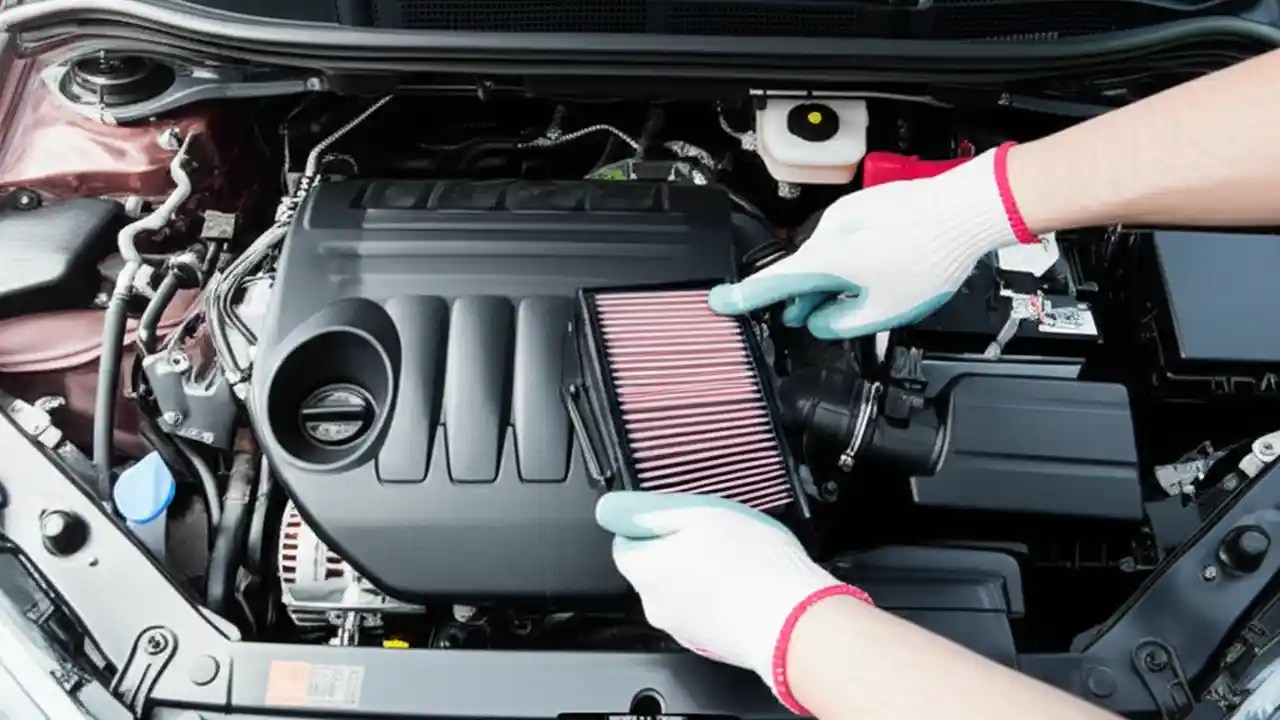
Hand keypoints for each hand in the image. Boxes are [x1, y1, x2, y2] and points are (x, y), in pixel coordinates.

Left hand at [595, 491, 869, 712]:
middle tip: (713, 533)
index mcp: (646, 570)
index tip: (674, 517)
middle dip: (676, 548)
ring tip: (736, 559)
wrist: (791, 622)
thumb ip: (650, 512)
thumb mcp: (700, 514)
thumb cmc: (751, 564)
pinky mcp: (708, 644)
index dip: (647, 525)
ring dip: (698, 573)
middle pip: (652, 567)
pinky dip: (716, 597)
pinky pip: (703, 611)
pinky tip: (744, 584)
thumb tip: (614, 509)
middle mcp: (655, 605)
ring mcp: (682, 629)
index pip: (624, 544)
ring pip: (679, 590)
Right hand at [709, 145, 1035, 338]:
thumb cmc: (930, 257)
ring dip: (832, 279)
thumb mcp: (884, 311)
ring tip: (856, 298)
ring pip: (827, 255)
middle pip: (802, 270)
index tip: (719, 302)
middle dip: (802, 297)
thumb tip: (818, 323)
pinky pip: (847, 238)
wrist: (965, 211)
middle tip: (806, 317)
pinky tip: (880, 271)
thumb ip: (842, 324)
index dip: (743, 298)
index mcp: (825, 259)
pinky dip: (851, 259)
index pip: (772, 284)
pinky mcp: (866, 206)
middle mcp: (828, 231)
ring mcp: (847, 214)